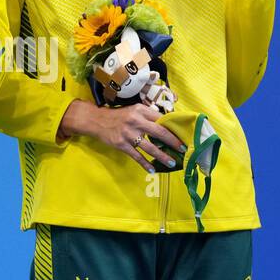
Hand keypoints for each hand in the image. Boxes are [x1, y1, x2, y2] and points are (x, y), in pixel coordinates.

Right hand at [60, 101, 185, 172]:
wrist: (96, 121)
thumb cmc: (118, 116)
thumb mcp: (133, 110)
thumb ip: (148, 115)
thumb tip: (166, 122)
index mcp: (141, 110)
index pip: (161, 118)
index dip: (173, 127)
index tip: (182, 134)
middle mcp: (136, 121)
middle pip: (159, 132)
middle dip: (173, 142)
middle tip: (182, 149)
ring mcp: (128, 134)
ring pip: (149, 147)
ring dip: (161, 156)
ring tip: (171, 163)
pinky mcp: (121, 144)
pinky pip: (136, 156)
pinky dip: (145, 164)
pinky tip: (152, 170)